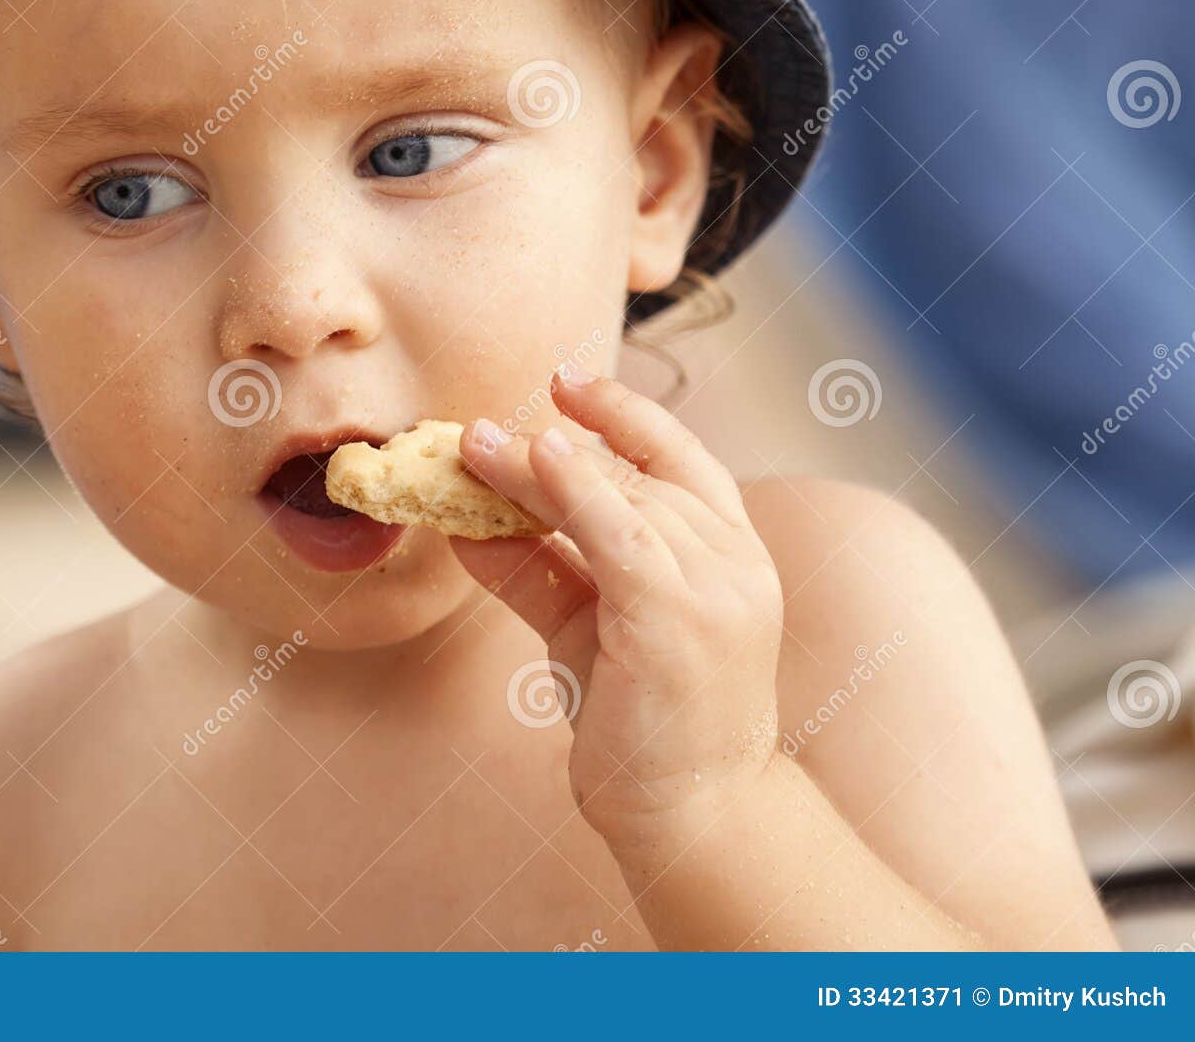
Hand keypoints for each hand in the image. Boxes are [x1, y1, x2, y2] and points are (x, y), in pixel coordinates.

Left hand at [455, 368, 783, 840]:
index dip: (625, 413)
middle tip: (480, 431)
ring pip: (619, 497)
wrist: (695, 819)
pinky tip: (533, 461)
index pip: (681, 457)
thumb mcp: (589, 626)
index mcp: (731, 553)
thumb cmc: (647, 720)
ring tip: (477, 446)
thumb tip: (465, 524)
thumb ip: (539, 570)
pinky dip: (574, 492)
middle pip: (635, 475)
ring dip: (539, 467)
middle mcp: (735, 560)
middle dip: (553, 446)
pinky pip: (618, 535)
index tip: (566, 381)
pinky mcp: (678, 619)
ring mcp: (715, 587)